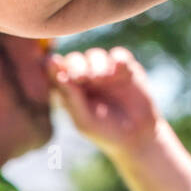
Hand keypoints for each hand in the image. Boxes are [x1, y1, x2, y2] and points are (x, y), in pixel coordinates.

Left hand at [48, 47, 162, 154]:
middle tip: (82, 77)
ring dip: (98, 64)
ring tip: (104, 79)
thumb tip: (59, 76)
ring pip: (95, 54)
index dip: (54, 66)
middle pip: (75, 59)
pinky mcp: (126, 69)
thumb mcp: (85, 120)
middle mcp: (86, 79)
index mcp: (70, 91)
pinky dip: (118, 59)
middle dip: (77, 65)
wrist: (137, 135)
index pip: (58, 73)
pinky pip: (119, 55)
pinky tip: (120, 70)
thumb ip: (72, 98)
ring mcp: (106, 72)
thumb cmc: (105, 132)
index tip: (53, 63)